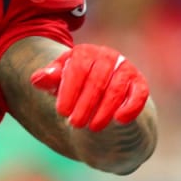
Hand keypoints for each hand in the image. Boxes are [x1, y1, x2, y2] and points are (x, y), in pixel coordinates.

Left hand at [30, 44, 148, 131]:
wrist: (97, 83)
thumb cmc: (73, 82)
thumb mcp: (57, 79)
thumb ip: (47, 78)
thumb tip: (40, 79)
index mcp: (86, 52)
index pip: (79, 69)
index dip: (70, 92)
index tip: (62, 112)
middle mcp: (109, 56)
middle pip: (98, 81)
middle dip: (86, 105)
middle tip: (75, 124)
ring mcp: (126, 68)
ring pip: (116, 89)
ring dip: (104, 110)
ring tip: (93, 127)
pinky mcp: (139, 82)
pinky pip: (139, 94)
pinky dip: (131, 107)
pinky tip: (120, 120)